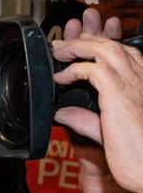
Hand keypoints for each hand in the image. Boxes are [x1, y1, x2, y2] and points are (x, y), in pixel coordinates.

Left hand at [51, 8, 142, 192]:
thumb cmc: (136, 154)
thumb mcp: (108, 131)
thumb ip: (86, 120)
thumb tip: (63, 114)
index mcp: (142, 85)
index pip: (124, 54)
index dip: (102, 46)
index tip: (81, 46)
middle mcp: (140, 79)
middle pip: (113, 46)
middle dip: (87, 38)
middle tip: (64, 42)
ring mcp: (132, 83)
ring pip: (103, 50)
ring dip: (77, 47)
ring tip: (58, 52)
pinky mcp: (118, 93)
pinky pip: (91, 69)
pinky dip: (73, 69)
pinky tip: (60, 78)